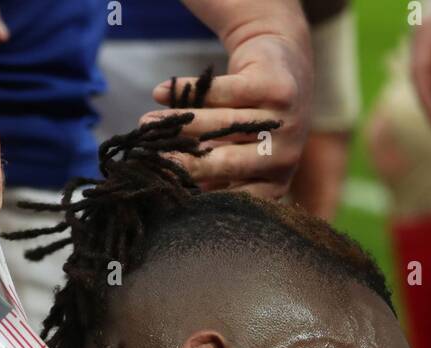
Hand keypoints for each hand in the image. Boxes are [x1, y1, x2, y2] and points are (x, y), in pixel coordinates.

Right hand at [141, 31, 312, 198]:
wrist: (284, 66)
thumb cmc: (250, 124)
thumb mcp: (238, 155)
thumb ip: (211, 175)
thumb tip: (167, 190)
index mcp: (275, 183)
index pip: (237, 199)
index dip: (200, 198)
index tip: (164, 190)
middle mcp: (285, 157)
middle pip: (228, 164)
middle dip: (185, 162)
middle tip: (150, 160)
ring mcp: (284, 123)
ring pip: (223, 125)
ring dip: (179, 123)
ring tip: (145, 123)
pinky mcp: (276, 87)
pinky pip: (223, 91)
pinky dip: (188, 90)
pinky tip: (161, 93)